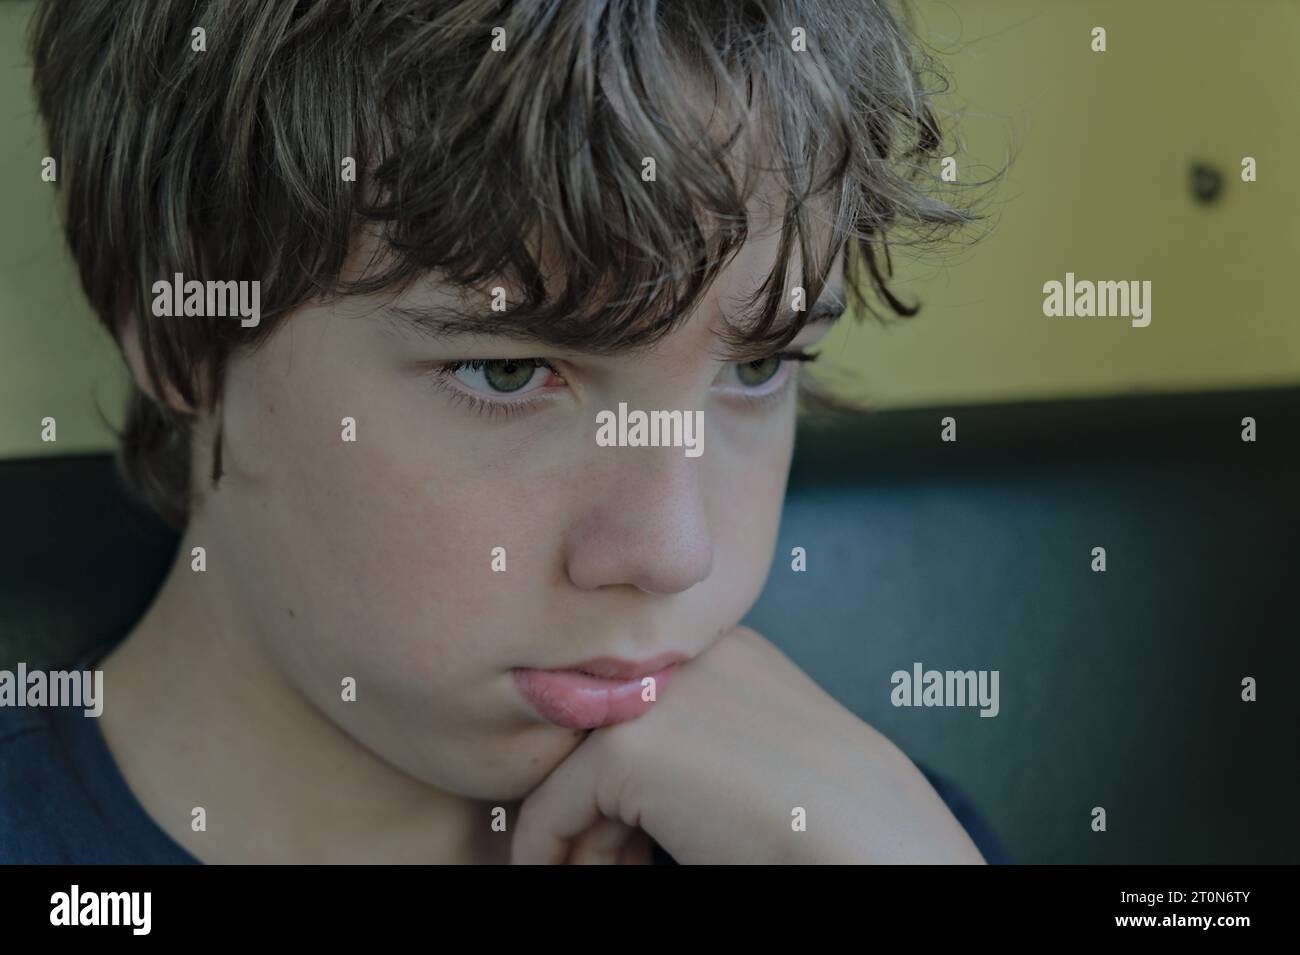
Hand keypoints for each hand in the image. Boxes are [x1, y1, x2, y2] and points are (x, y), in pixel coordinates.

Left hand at [511, 625, 986, 863]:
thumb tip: (600, 785)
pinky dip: (547, 852)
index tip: (632, 839)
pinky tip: (561, 877)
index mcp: (724, 649)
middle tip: (613, 861)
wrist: (870, 844)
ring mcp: (654, 695)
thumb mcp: (748, 754)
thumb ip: (690, 740)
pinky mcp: (629, 747)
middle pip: (597, 729)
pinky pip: (552, 807)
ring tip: (597, 872)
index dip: (626, 780)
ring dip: (576, 834)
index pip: (637, 702)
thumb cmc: (824, 818)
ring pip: (568, 767)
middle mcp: (683, 655)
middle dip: (595, 805)